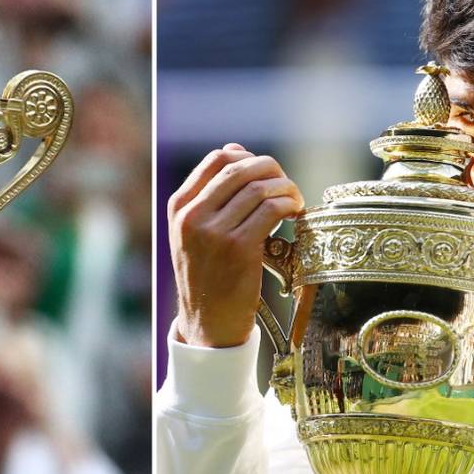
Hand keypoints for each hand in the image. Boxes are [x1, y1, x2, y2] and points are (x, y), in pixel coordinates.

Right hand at [168, 143, 303, 347]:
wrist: (207, 324)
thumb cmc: (208, 275)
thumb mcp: (197, 232)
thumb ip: (212, 193)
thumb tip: (236, 149)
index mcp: (179, 207)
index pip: (217, 159)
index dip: (248, 158)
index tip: (265, 174)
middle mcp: (192, 215)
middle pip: (241, 168)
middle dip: (272, 170)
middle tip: (286, 186)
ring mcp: (214, 232)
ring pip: (259, 187)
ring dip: (286, 189)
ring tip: (294, 202)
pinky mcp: (238, 248)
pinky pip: (271, 210)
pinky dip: (289, 205)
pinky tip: (294, 214)